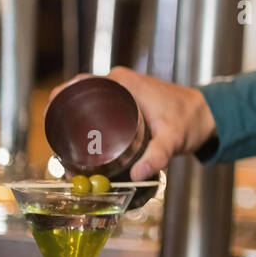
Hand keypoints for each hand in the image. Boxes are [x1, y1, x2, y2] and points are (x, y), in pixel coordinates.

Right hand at [48, 67, 216, 179]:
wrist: (207, 115)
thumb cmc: (191, 120)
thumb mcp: (172, 138)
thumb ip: (157, 155)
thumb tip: (137, 174)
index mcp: (123, 82)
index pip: (79, 84)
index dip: (59, 99)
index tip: (48, 119)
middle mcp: (119, 83)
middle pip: (78, 96)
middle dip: (62, 117)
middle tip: (55, 145)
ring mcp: (122, 92)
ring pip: (87, 103)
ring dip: (72, 120)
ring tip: (63, 148)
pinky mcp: (126, 103)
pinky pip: (97, 108)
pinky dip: (85, 120)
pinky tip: (79, 140)